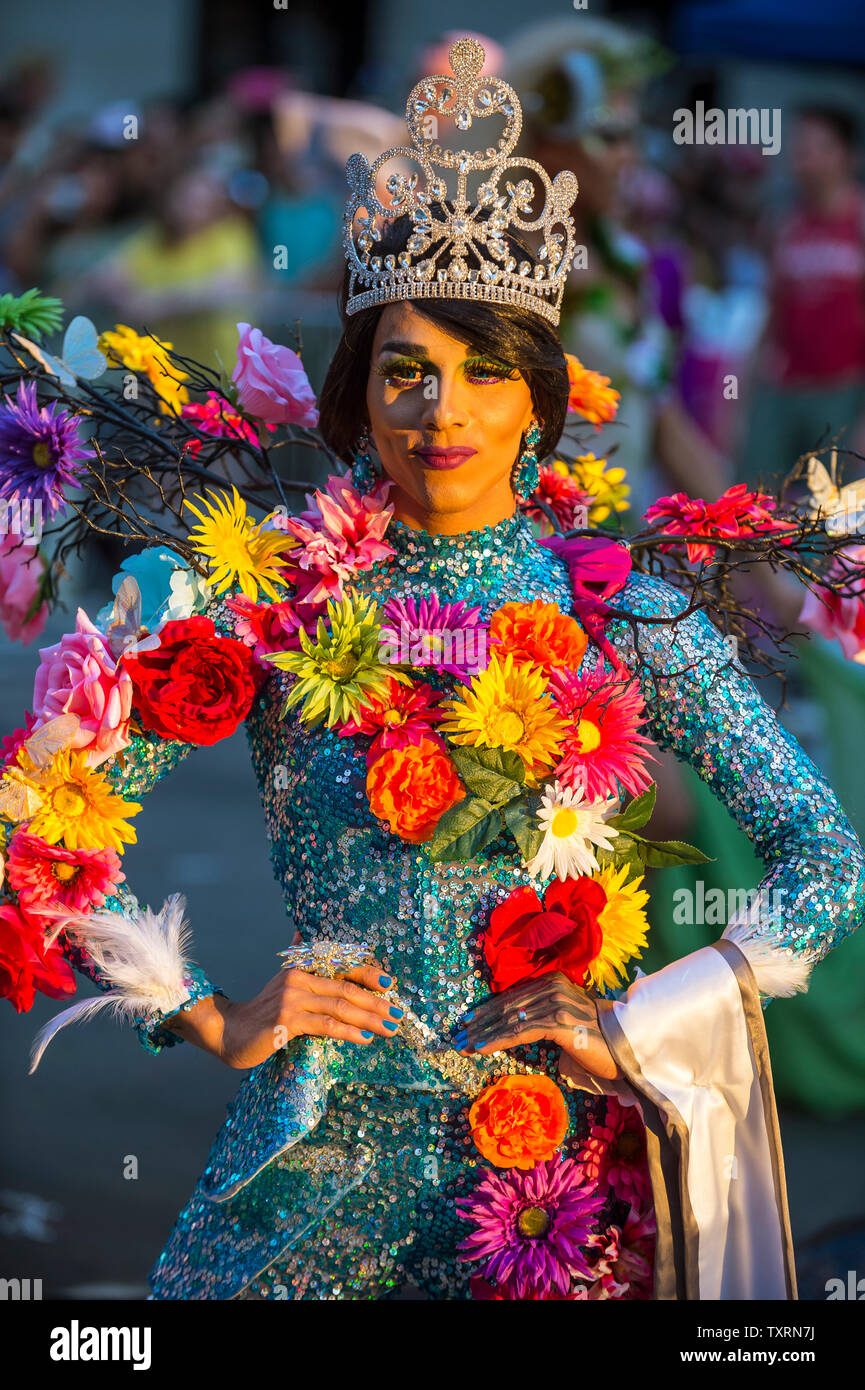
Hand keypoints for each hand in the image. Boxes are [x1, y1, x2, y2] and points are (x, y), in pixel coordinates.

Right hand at [171, 963, 402, 1068]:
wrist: (230, 1032)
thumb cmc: (262, 1011)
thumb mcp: (280, 980)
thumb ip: (295, 957)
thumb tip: (299, 931)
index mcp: (301, 968)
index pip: (341, 968)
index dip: (368, 974)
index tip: (391, 984)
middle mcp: (299, 979)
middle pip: (346, 989)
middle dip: (377, 1002)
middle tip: (399, 1013)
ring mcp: (292, 999)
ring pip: (340, 1007)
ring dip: (369, 1019)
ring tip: (390, 1028)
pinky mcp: (287, 1020)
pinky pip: (325, 1025)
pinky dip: (348, 1031)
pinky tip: (365, 1038)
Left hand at [451, 972, 620, 1081]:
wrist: (628, 1046)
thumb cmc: (599, 1037)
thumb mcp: (568, 1016)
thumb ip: (545, 1013)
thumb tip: (516, 1023)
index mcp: (553, 981)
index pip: (512, 996)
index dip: (486, 1011)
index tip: (467, 1024)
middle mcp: (552, 987)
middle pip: (506, 1006)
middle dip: (479, 1024)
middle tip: (456, 1038)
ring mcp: (556, 1004)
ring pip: (509, 1019)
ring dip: (482, 1034)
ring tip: (463, 1046)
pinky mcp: (558, 1023)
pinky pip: (519, 1032)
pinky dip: (497, 1040)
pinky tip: (481, 1049)